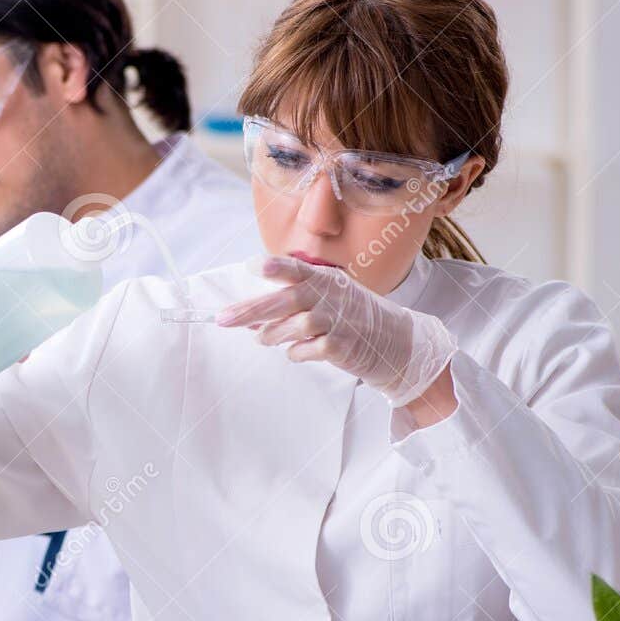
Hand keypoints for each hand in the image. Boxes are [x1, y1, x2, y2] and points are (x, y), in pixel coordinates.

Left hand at [214, 255, 456, 407]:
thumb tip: (251, 314)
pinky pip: (307, 350)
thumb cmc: (352, 316)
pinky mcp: (342, 347)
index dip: (276, 268)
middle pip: (286, 300)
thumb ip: (294, 300)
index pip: (297, 269)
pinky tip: (295, 353)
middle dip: (251, 310)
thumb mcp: (329, 296)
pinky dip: (295, 353)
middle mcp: (331, 297)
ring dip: (272, 334)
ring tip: (262, 338)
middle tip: (223, 319)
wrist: (396, 341)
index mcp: (325, 279)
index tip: (253, 267)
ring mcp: (338, 321)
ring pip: (294, 326)